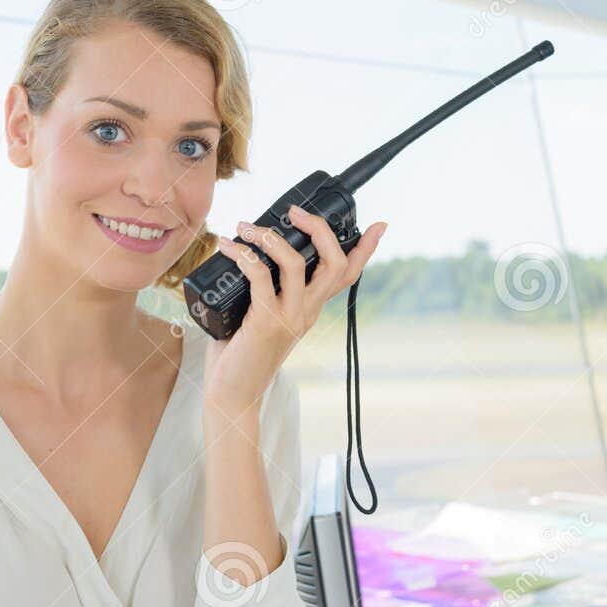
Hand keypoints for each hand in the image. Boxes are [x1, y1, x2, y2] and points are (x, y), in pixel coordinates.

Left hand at [203, 204, 385, 420]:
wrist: (231, 394)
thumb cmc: (240, 354)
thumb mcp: (261, 317)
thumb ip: (264, 293)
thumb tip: (247, 256)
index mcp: (310, 309)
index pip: (346, 276)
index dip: (364, 250)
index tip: (378, 226)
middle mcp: (307, 312)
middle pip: (334, 264)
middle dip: (319, 230)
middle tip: (295, 212)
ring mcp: (289, 318)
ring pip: (297, 264)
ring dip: (270, 237)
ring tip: (245, 226)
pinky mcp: (265, 322)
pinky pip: (260, 277)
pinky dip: (243, 255)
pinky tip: (227, 247)